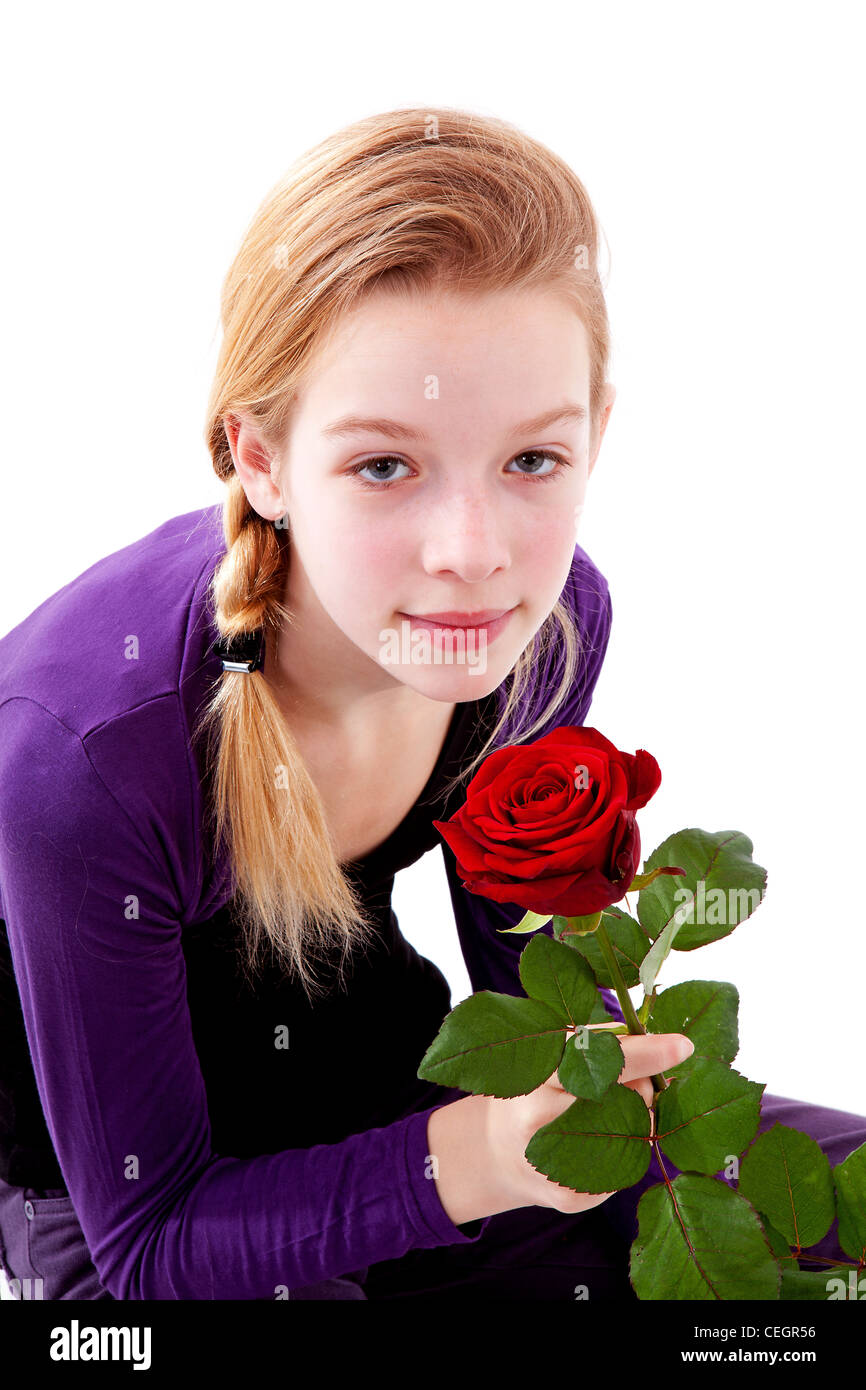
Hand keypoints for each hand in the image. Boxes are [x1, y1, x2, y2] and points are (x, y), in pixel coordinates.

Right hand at [484, 1030, 694, 1214]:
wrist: (495, 1150)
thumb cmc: (537, 1089)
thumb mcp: (554, 1053)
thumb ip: (600, 1044)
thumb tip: (663, 1050)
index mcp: (535, 1073)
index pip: (598, 1059)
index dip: (645, 1053)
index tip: (684, 1046)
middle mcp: (539, 1117)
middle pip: (625, 1098)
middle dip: (642, 1087)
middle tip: (629, 1083)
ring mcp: (552, 1162)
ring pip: (633, 1137)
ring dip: (636, 1121)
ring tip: (608, 1114)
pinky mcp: (569, 1196)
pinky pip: (625, 1170)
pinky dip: (624, 1152)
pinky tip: (597, 1145)